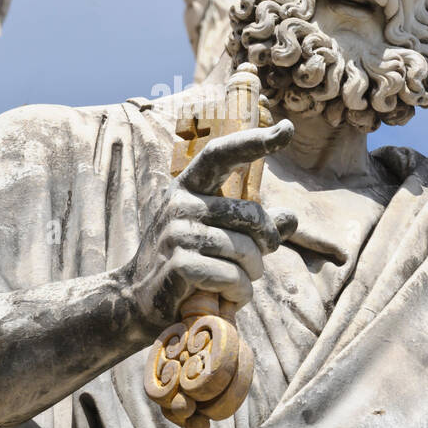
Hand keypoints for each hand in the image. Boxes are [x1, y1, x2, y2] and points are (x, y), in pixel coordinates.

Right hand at [122, 120, 297, 333]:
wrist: (136, 299)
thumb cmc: (185, 263)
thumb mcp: (217, 237)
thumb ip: (253, 227)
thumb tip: (291, 217)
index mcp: (187, 187)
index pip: (220, 154)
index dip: (253, 141)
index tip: (286, 128)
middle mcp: (179, 203)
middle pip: (250, 214)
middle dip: (266, 243)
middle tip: (258, 263)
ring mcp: (175, 233)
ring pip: (245, 249)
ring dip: (251, 274)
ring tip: (240, 284)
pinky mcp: (178, 265)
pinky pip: (231, 276)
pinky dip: (239, 293)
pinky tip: (229, 299)